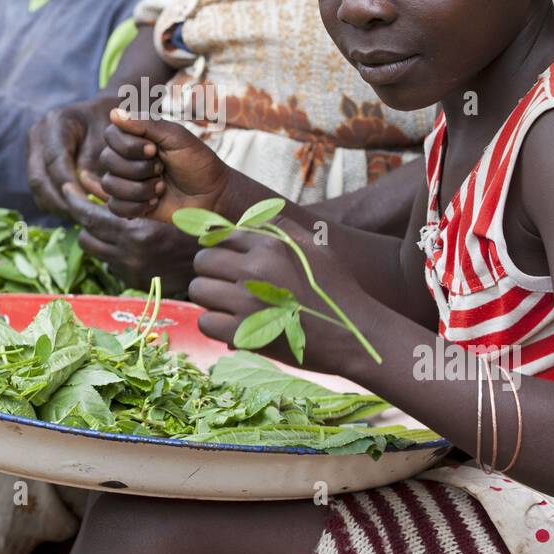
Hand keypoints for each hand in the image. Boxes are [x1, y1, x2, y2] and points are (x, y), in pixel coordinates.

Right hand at [27, 95, 118, 218]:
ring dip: (58, 208)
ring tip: (81, 220)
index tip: (87, 204)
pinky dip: (58, 206)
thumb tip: (92, 195)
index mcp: (56, 122)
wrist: (106, 115)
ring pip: (37, 190)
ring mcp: (34, 150)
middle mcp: (39, 135)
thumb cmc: (114, 123)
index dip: (69, 186)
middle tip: (83, 219)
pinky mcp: (37, 166)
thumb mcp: (113, 138)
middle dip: (60, 203)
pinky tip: (77, 214)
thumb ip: (100, 163)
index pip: (55, 160)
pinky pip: (41, 193)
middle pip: (39, 178)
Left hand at [60, 180, 196, 294]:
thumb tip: (89, 179)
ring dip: (97, 237)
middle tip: (85, 206)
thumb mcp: (156, 204)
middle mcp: (128, 256)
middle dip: (84, 221)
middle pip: (86, 236)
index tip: (66, 187)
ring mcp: (130, 272)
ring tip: (105, 224)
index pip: (87, 216)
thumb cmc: (189, 223)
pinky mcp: (134, 282)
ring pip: (96, 251)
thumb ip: (123, 194)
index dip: (73, 200)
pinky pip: (112, 263)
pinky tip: (126, 241)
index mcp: (133, 233)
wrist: (212, 259)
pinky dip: (114, 251)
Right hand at [99, 110, 230, 222]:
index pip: (111, 135)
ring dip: (139, 189)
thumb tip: (114, 113)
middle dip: (139, 168)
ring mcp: (126, 182)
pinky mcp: (128, 205)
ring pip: (109, 185)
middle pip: (107, 160)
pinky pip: (114, 207)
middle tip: (162, 169)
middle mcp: (126, 158)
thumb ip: (145, 124)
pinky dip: (136, 207)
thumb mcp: (175, 137)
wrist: (212, 195)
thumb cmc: (197, 161)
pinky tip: (154, 202)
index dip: (130, 146)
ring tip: (161, 187)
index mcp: (136, 137)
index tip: (154, 149)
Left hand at [189, 223, 371, 374]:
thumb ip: (282, 228)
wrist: (354, 334)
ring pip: (198, 290)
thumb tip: (249, 218)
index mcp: (270, 245)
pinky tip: (232, 324)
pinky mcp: (243, 333)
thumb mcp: (315, 247)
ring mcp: (247, 302)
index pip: (220, 235)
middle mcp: (255, 269)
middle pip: (203, 260)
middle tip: (227, 285)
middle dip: (211, 272)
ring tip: (229, 304)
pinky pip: (205, 322)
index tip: (228, 262)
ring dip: (210, 298)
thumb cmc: (336, 289)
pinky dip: (214, 324)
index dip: (221, 248)